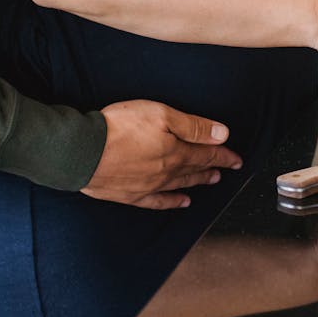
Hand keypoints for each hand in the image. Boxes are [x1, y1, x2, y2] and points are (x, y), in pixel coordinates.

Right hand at [81, 100, 242, 209]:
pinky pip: (157, 201)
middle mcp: (166, 172)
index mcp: (176, 152)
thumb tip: (222, 134)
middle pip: (195, 170)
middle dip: (213, 168)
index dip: (224, 155)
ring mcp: (148, 185)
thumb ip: (193, 126)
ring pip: (180, 185)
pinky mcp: (129, 194)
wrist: (80, 151)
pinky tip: (181, 202)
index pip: (207, 154)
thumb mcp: (162, 115)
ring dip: (197, 182)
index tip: (237, 159)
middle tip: (226, 170)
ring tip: (210, 181)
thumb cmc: (119, 128)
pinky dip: (172, 202)